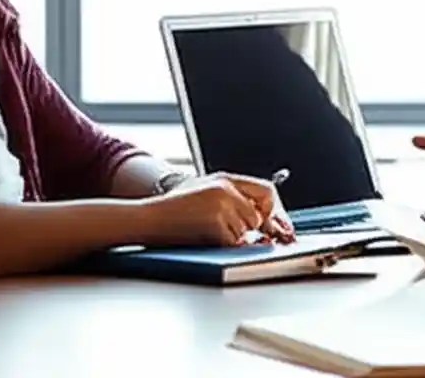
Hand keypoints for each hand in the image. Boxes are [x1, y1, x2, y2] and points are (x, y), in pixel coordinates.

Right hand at [149, 173, 294, 245]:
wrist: (145, 218)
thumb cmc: (171, 212)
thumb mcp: (204, 194)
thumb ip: (233, 200)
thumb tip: (262, 220)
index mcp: (225, 178)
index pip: (266, 190)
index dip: (274, 211)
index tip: (279, 226)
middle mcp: (226, 187)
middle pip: (261, 213)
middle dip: (255, 228)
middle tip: (241, 234)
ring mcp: (221, 203)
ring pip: (249, 229)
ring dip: (237, 237)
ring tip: (209, 231)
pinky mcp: (215, 220)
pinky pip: (235, 241)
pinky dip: (226, 246)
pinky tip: (206, 238)